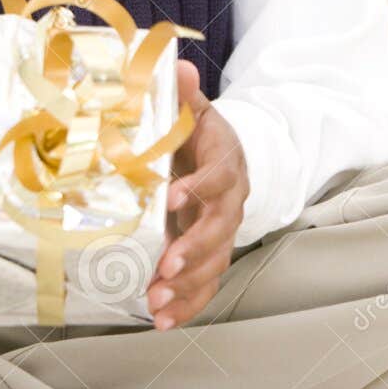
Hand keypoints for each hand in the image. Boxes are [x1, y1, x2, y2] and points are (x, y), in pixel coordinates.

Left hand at [147, 59, 249, 329]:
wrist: (220, 154)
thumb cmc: (197, 130)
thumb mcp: (193, 107)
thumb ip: (183, 93)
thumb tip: (180, 67)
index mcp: (225, 162)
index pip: (218, 176)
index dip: (198, 188)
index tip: (171, 197)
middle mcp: (230, 202)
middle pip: (220, 229)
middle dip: (194, 250)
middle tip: (167, 265)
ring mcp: (222, 231)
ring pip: (215, 263)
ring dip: (188, 286)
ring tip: (157, 300)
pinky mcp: (211, 253)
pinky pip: (206, 284)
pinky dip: (189, 306)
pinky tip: (164, 321)